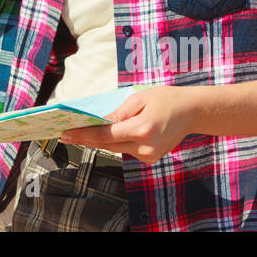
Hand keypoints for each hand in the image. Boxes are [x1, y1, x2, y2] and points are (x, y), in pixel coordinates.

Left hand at [59, 86, 198, 164]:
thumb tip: (97, 122)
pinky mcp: (150, 158)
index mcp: (141, 129)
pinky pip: (126, 149)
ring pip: (115, 148)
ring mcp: (148, 155)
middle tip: (64, 135)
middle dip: (85, 139)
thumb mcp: (139, 98)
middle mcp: (145, 147)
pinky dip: (115, 142)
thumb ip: (117, 113)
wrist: (192, 112)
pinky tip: (103, 135)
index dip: (82, 135)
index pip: (104, 135)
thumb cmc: (165, 99)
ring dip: (98, 141)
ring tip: (77, 134)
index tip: (65, 134)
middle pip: (106, 145)